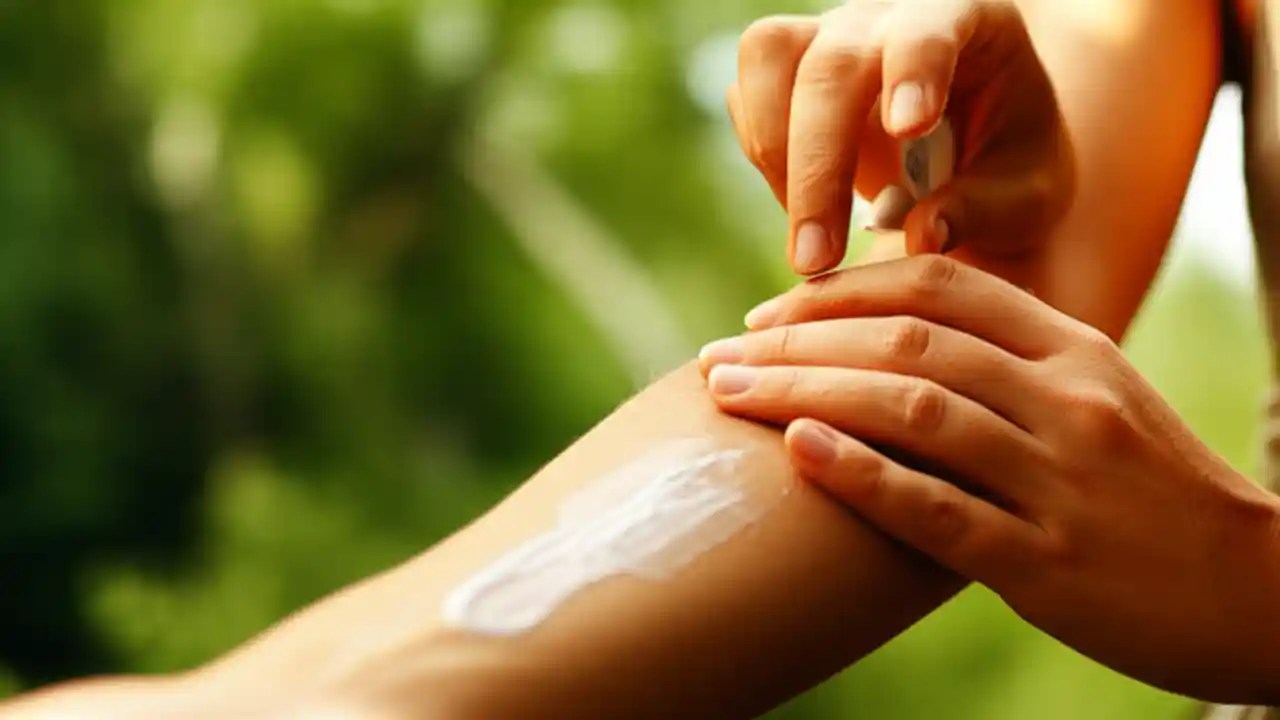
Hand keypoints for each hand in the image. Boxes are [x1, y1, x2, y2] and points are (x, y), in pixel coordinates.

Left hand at [698, 255, 1279, 702]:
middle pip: (907, 344)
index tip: (769, 311)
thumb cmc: (1154, 490)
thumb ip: (1007, 360)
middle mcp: (1066, 399)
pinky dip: (860, 475)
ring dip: (805, 395)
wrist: (1257, 591)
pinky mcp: (1046, 564)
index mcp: (1075, 348)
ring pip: (913, 411)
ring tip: (729, 393)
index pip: (940, 286)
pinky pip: (937, 508)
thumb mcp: (1097, 397)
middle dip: (797, 342)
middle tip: (720, 355)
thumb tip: (885, 340)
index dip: (840, 290)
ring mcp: (1059, 480)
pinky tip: (796, 452)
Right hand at [728, 0, 1073, 273]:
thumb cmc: (1009, 165)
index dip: (914, 69)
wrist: (969, 151)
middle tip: (818, 259)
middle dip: (819, 165)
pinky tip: (807, 208)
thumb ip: (981, 211)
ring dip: (773, 151)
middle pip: (832, 62)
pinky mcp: (784, 67)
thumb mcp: (1026, 197)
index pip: (928, 28)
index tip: (908, 129)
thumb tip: (921, 238)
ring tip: (808, 236)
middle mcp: (888, 16)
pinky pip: (747, 96)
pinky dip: (765, 159)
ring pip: (766, 53)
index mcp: (968, 21)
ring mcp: (829, 34)